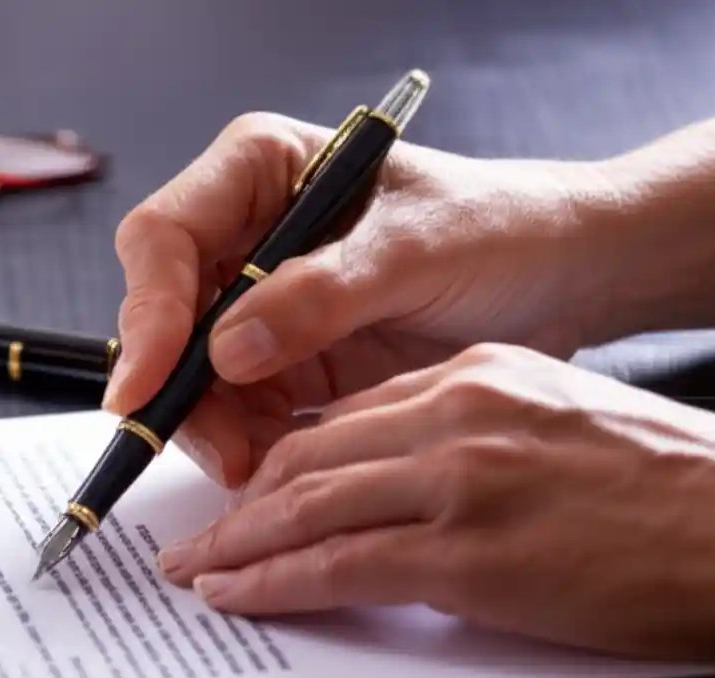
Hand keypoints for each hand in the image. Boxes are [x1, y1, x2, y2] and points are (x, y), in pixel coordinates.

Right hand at [103, 112, 619, 487]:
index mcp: (258, 170)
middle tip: (220, 452)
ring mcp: (260, 300)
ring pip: (191, 374)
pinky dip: (247, 444)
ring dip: (212, 427)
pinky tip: (276, 466)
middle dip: (178, 389)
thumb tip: (224, 351)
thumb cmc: (500, 229)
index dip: (147, 312)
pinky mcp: (285, 359)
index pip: (163, 238)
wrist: (567, 274)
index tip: (148, 386)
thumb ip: (318, 295)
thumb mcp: (416, 251)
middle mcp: (243, 233)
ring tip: (257, 470)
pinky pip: (238, 409)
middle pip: (164, 315)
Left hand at [158, 343, 714, 659]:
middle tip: (198, 534)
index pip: (344, 415)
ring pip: (306, 507)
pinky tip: (238, 594)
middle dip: (241, 502)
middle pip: (308, 455)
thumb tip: (390, 475)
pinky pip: (337, 564)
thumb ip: (464, 433)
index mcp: (475, 376)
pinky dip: (273, 581)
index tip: (247, 486)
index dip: (280, 456)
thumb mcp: (552, 420)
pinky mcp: (468, 554)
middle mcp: (455, 414)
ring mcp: (458, 481)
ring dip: (237, 546)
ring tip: (196, 571)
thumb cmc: (663, 484)